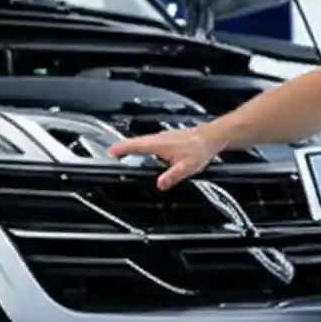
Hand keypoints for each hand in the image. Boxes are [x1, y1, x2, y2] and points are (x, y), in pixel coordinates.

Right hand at [107, 126, 223, 190]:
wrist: (211, 137)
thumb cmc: (200, 149)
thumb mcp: (186, 167)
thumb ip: (172, 176)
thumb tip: (160, 184)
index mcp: (159, 144)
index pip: (134, 145)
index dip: (121, 148)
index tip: (109, 152)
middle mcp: (159, 138)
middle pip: (136, 143)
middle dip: (123, 148)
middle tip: (113, 155)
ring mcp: (163, 137)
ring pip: (144, 143)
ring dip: (133, 148)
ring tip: (124, 156)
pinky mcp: (168, 138)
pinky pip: (151, 143)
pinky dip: (144, 148)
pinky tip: (147, 157)